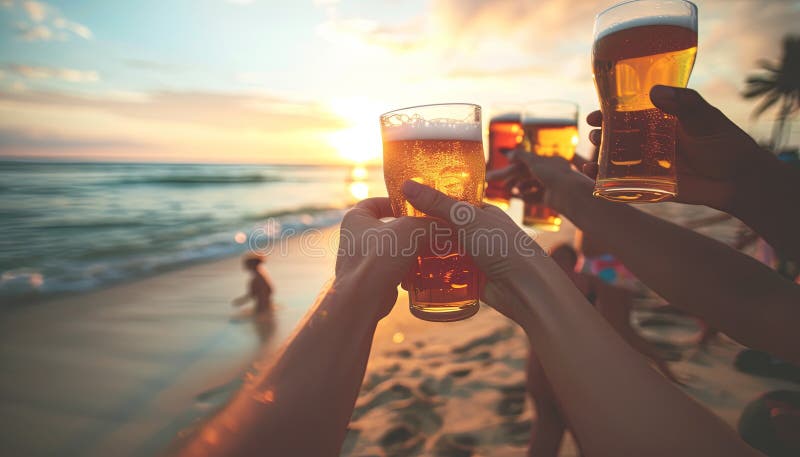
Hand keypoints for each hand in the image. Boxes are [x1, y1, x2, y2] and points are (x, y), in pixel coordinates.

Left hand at [335, 197, 430, 319]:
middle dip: (408, 228)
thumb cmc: (379, 257)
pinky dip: (408, 269)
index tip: (412, 206)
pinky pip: (393, 269)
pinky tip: (424, 270)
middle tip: (429, 228)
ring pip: (392, 250)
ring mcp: (361, 261)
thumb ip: (429, 224)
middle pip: (387, 227)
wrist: (363, 298)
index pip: (374, 202)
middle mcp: (355, 238)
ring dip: (410, 250)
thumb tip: (447, 227)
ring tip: (431, 249)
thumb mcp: (410, 230)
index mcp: (356, 218)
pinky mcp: (371, 280)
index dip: (393, 201)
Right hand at [401, 180, 552, 322]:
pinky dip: (433, 275)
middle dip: (423, 232)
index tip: (402, 202)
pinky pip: (447, 274)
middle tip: (395, 230)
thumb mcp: (467, 220)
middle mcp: (477, 233)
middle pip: (443, 229)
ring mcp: (474, 256)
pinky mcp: (471, 279)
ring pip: (443, 253)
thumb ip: (437, 204)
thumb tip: (406, 184)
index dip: (428, 202)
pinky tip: (413, 274)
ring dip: (426, 254)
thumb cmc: (503, 247)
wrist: (525, 288)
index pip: (450, 203)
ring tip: (399, 252)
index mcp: (481, 212)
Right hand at [505, 149, 592, 211]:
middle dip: (510, 177)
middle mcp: (550, 173)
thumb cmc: (553, 173)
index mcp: (548, 161)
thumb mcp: (535, 161)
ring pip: (529, 186)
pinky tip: (515, 197)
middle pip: (525, 174)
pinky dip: (524, 196)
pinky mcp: (549, 199)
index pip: (526, 162)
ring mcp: (550, 186)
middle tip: (494, 181)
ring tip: (507, 190)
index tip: (504, 165)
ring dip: (517, 187)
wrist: (569, 193)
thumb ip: (520, 156)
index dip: (512, 164)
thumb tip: (507, 153)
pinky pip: (534, 197)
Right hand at [586, 85, 775, 211]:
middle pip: (618, 135)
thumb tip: (654, 92)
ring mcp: (650, 163)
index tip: (595, 113)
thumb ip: (685, 104)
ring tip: (590, 158)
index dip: (610, 111)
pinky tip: (593, 178)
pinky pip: (623, 183)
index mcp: (662, 120)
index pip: (630, 112)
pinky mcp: (651, 185)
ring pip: (617, 159)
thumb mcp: (707, 119)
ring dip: (600, 157)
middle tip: (594, 133)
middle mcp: (652, 140)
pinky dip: (605, 181)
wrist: (739, 180)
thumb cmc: (726, 144)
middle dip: (601, 134)